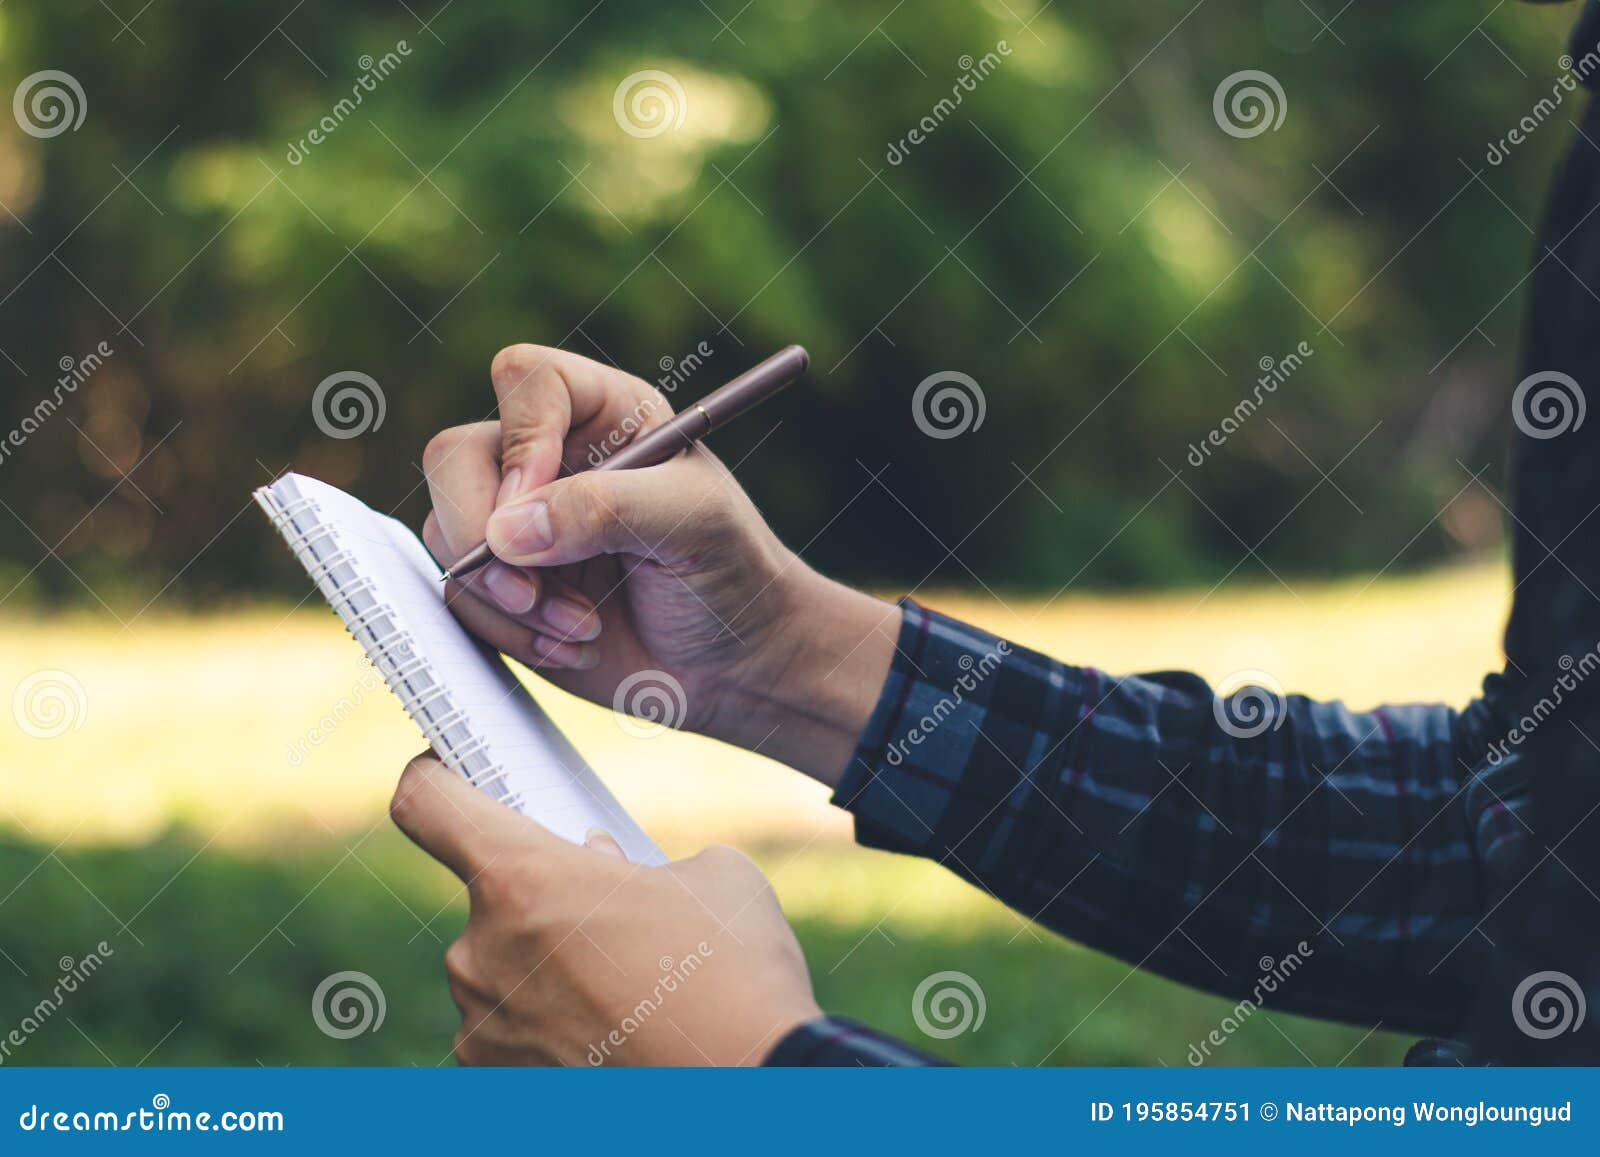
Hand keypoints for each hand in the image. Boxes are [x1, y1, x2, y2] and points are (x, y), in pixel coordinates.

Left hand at [390, 752, 822, 1065]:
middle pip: (488, 893)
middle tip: (606, 913)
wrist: (752, 1087)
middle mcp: (480, 950)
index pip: (426, 802)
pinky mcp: (496, 1079)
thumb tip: (601, 863)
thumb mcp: (707, 875)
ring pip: (499, 963)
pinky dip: (547, 1020)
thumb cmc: (734, 973)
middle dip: (542, 895)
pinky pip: (507, 1024)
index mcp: (521, 878)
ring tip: (622, 982)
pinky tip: (611, 1028)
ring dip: (543, 961)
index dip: (435, 776)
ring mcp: (483, 1021)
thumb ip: (633, 856)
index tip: (453, 773)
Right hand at [422, 343, 899, 785]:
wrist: (733, 663)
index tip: (535, 505)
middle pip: (455, 457)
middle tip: (533, 591)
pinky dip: (508, 632)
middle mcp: (550, 458)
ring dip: (505, 598)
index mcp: (604, 412)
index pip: (526, 380)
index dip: (521, 440)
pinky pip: (459, 599)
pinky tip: (572, 646)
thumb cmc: (732, 574)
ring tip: (583, 627)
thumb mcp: (694, 524)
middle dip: (481, 533)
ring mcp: (518, 523)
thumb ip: (606, 508)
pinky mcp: (503, 584)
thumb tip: (507, 531)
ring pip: (444, 534)